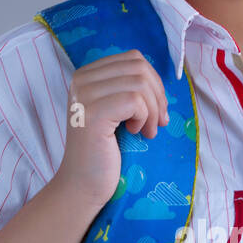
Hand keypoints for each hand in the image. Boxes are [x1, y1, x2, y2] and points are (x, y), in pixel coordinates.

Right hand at [55, 49, 169, 207]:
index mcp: (87, 75)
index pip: (133, 58)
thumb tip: (160, 81)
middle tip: (158, 122)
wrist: (84, 183)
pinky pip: (135, 101)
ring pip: (140, 83)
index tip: (156, 110)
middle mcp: (82, 80)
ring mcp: (85, 95)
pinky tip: (136, 133)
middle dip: (158, 96)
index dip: (154, 82)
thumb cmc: (105, 150)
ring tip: (147, 131)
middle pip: (139, 68)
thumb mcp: (117, 111)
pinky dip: (144, 118)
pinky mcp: (92, 112)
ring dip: (153, 110)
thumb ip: (130, 89)